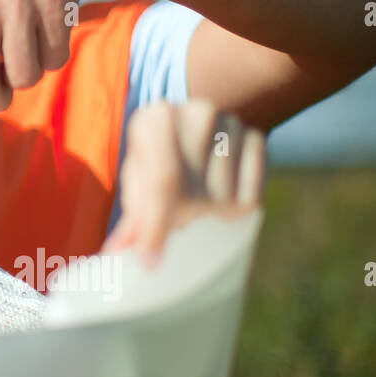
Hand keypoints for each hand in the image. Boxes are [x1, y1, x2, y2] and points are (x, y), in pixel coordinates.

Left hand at [102, 100, 266, 265]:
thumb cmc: (159, 162)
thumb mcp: (139, 182)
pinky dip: (237, 206)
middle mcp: (196, 113)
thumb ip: (132, 219)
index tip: (151, 263)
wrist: (200, 129)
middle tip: (178, 213)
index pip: (162, 180)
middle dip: (183, 215)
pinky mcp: (258, 139)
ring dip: (210, 211)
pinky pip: (250, 196)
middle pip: (194, 193)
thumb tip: (117, 253)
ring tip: (198, 195)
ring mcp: (231, 123)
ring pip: (223, 198)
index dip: (156, 226)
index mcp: (155, 118)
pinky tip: (223, 191)